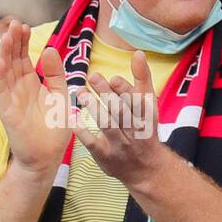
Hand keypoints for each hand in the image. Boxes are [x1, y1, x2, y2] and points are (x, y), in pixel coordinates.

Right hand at [0, 20, 75, 177]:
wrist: (47, 156)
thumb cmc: (54, 128)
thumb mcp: (61, 96)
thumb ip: (56, 74)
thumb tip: (50, 49)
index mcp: (31, 83)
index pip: (24, 57)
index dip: (23, 42)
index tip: (25, 26)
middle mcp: (18, 87)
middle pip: (12, 59)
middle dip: (13, 41)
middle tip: (14, 23)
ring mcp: (10, 98)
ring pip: (4, 71)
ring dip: (4, 53)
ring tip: (7, 35)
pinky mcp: (7, 110)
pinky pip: (1, 90)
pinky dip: (0, 76)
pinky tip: (1, 62)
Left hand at [72, 51, 169, 189]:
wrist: (146, 169)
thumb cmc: (144, 130)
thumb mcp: (149, 105)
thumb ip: (142, 78)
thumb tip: (137, 53)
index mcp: (146, 117)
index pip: (137, 102)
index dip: (125, 90)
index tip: (112, 78)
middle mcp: (135, 131)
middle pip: (121, 111)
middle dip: (107, 94)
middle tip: (92, 77)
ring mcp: (121, 145)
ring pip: (108, 125)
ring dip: (94, 108)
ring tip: (81, 93)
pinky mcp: (106, 156)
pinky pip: (93, 143)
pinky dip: (83, 131)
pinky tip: (72, 118)